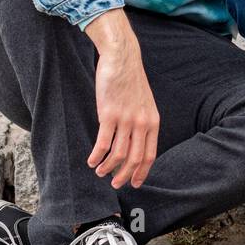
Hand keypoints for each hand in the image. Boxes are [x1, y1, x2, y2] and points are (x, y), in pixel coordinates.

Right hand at [83, 9, 159, 189]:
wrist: (122, 59)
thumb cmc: (131, 81)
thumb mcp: (145, 103)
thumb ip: (142, 123)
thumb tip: (135, 142)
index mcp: (153, 122)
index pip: (149, 155)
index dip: (142, 171)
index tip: (135, 183)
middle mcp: (142, 124)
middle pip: (134, 159)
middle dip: (124, 176)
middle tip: (115, 184)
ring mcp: (126, 120)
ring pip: (118, 155)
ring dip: (107, 168)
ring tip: (99, 172)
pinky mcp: (109, 115)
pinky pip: (103, 143)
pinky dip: (96, 156)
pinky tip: (91, 161)